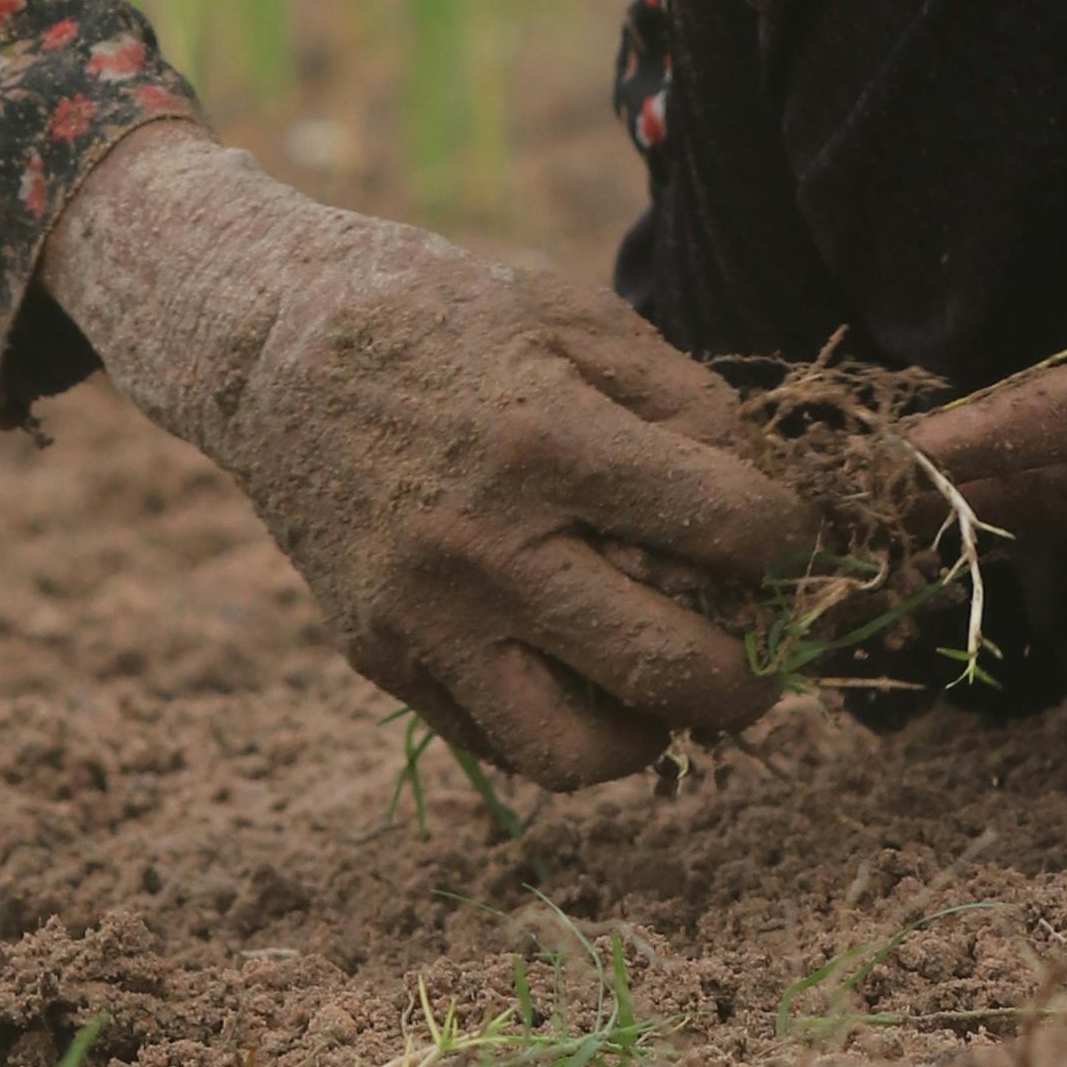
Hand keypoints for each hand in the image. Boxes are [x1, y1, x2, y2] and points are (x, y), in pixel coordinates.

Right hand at [45, 127, 819, 789]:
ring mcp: (425, 617)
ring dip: (657, 738)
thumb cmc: (446, 319)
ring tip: (680, 700)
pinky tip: (597, 687)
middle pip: (666, 663)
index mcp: (548, 442)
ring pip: (575, 751)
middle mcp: (485, 545)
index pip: (724, 526)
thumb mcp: (575, 316)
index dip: (788, 539)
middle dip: (752, 677)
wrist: (275, 353)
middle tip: (771, 663)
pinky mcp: (382, 658)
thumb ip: (684, 400)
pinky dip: (568, 735)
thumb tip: (760, 493)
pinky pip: (498, 744)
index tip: (792, 539)